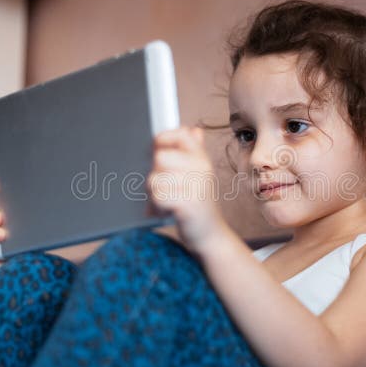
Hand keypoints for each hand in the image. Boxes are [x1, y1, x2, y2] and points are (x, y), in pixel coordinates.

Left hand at [147, 126, 226, 257]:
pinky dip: (157, 208)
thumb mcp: (199, 176)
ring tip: (166, 204)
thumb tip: (193, 130)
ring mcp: (196, 186)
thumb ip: (194, 153)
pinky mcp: (188, 205)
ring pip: (154, 179)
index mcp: (202, 159)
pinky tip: (167, 212)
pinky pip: (158, 197)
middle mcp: (202, 168)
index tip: (158, 156)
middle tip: (165, 190)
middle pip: (159, 158)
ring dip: (154, 195)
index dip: (162, 141)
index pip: (180, 134)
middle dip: (155, 175)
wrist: (211, 236)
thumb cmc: (199, 205)